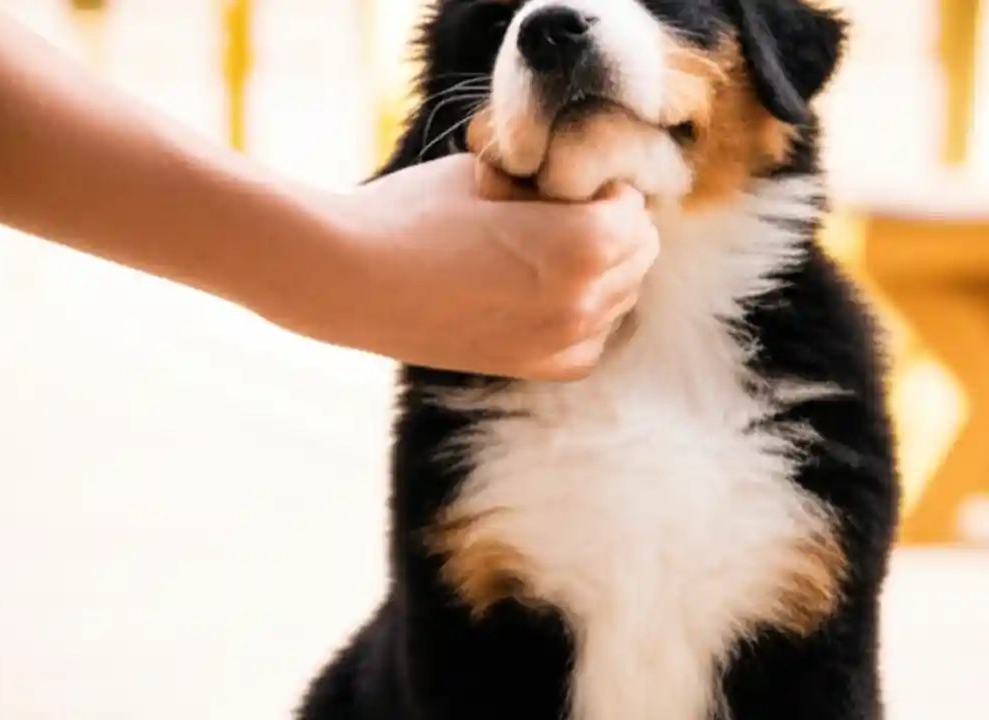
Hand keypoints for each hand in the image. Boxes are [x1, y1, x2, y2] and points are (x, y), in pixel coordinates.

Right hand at [318, 154, 659, 380]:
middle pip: (639, 255)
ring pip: (620, 298)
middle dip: (613, 227)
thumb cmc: (413, 213)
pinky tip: (546, 291)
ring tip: (551, 248)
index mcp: (583, 244)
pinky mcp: (533, 366)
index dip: (604, 186)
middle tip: (567, 209)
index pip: (634, 207)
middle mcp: (584, 300)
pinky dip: (584, 314)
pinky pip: (592, 340)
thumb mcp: (493, 173)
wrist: (348, 279)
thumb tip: (581, 187)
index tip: (572, 179)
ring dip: (603, 269)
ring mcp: (560, 341)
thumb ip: (552, 182)